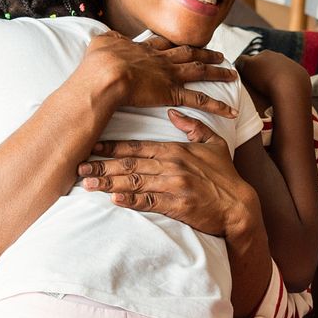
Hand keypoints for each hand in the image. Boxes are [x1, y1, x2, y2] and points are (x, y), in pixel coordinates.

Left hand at [77, 109, 257, 237]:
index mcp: (176, 150)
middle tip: (79, 166)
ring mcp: (173, 186)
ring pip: (134, 183)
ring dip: (108, 183)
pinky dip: (130, 201)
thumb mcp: (213, 144)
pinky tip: (113, 199)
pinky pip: (149, 202)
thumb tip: (173, 111)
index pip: (138, 147)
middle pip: (129, 165)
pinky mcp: (177, 206)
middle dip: (101, 165)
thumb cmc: (225, 176)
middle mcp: (171, 166)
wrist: (239, 206)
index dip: (113, 147)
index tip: (93, 146)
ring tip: (87, 184)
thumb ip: (192, 126)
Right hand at [83, 32, 239, 117]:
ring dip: (218, 72)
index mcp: (143, 49)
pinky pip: (201, 100)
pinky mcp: (173, 92)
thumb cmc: (97, 63)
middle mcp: (161, 59)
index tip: (185, 44)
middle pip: (188, 53)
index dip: (175, 44)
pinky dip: (218, 106)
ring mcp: (169, 75)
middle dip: (204, 53)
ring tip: (232, 74)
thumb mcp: (100, 43)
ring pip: (200, 71)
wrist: (105, 76)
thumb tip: (104, 35)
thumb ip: (106, 39)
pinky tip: (231, 111)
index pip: (164, 44)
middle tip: (219, 54)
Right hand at [235, 50, 310, 112]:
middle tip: (261, 87)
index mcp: (266, 53)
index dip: (252, 70)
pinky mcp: (303, 76)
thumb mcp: (246, 67)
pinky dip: (289, 85)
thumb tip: (240, 61)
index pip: (256, 59)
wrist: (291, 89)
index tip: (251, 80)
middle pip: (270, 65)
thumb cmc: (265, 78)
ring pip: (283, 72)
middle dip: (266, 73)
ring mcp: (294, 66)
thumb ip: (241, 61)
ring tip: (273, 92)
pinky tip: (285, 93)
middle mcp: (281, 56)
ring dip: (278, 80)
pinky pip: (293, 80)